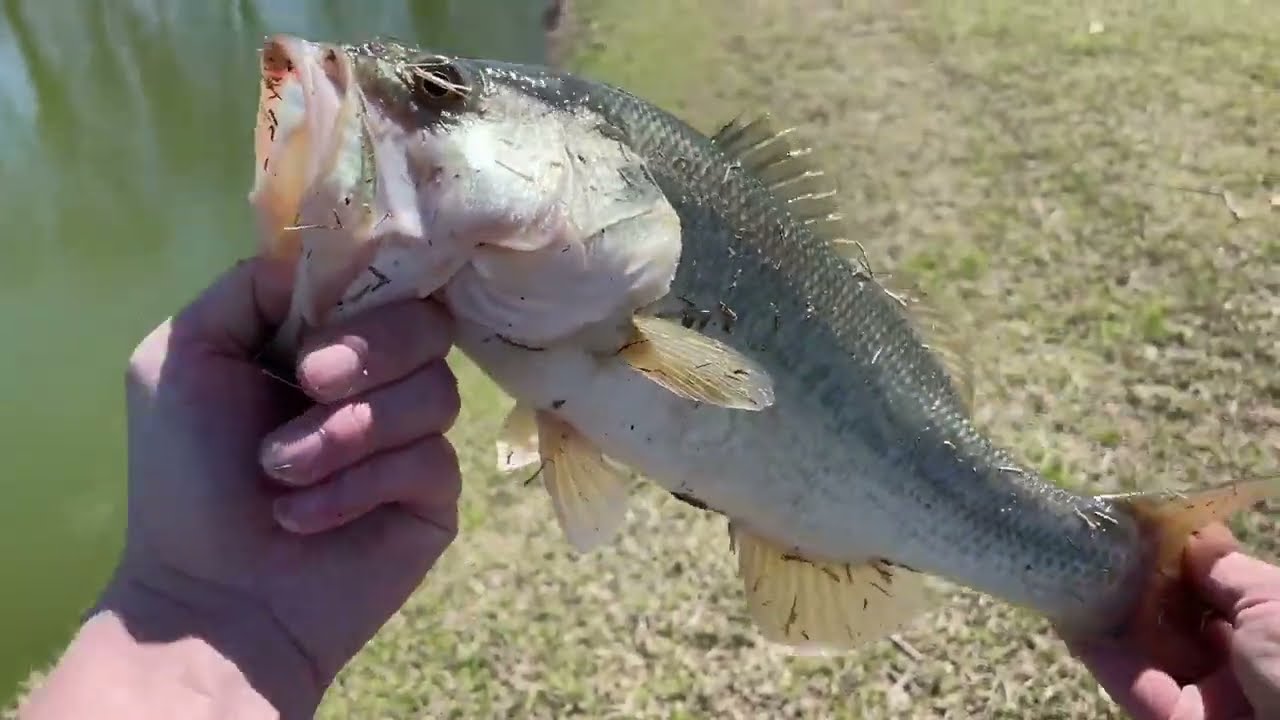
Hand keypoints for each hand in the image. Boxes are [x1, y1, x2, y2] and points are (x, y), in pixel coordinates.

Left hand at [107, 256, 458, 708]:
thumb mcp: (184, 356)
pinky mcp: (435, 494)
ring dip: (345, 433)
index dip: (367, 285)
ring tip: (281, 474)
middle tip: (309, 385)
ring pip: (435, 392)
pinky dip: (356, 485)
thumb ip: (246, 288)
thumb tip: (317, 265)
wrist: (211, 596)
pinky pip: (429, 460)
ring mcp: (412, 437)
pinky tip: (305, 516)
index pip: (383, 280)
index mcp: (324, 339)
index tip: (319, 320)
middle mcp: (378, 379)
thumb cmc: (186, 478)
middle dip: (368, 351)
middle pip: (427, 323)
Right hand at [1064, 523, 1279, 718]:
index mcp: (1273, 628)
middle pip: (1180, 617)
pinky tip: (1071, 618)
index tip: (1144, 525)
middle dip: (1141, 582)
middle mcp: (1240, 661)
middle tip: (1101, 545)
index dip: (1182, 556)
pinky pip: (1133, 685)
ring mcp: (1206, 694)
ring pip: (1151, 649)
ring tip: (1076, 571)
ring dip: (1114, 613)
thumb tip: (1191, 535)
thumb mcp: (1273, 600)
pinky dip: (1101, 654)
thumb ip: (1225, 569)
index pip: (1219, 587)